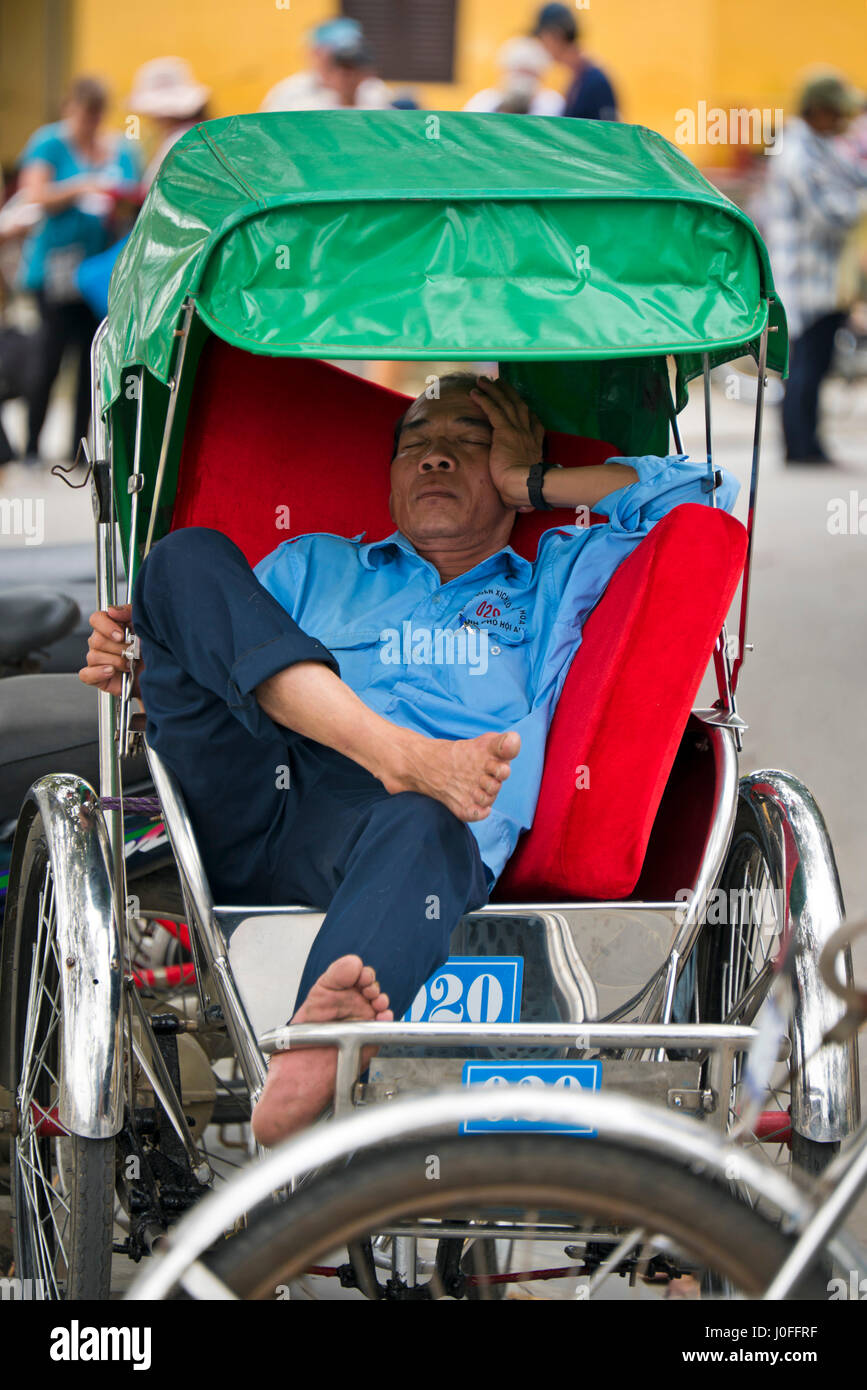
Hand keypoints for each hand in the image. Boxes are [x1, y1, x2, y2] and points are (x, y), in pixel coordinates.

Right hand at [79, 604, 142, 700]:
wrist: (159, 675)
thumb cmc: (151, 650)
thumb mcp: (144, 626)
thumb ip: (129, 613)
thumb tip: (112, 611)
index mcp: (111, 627)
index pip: (96, 619)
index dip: (106, 626)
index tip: (121, 635)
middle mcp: (102, 642)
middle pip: (96, 640)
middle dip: (118, 648)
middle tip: (133, 653)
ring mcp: (98, 660)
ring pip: (94, 656)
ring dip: (116, 661)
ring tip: (130, 665)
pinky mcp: (96, 677)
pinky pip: (86, 674)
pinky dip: (99, 673)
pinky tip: (112, 671)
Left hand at [470, 376, 544, 511]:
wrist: (524, 487)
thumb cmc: (524, 493)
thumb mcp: (524, 490)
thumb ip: (521, 493)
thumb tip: (523, 508)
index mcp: (534, 446)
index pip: (533, 424)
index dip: (527, 413)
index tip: (522, 406)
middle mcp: (527, 434)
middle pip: (519, 407)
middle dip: (509, 394)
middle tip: (500, 383)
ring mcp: (517, 430)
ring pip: (506, 404)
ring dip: (495, 390)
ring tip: (485, 381)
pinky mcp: (505, 431)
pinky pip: (493, 409)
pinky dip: (484, 399)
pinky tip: (475, 391)